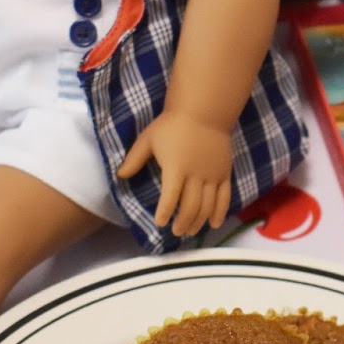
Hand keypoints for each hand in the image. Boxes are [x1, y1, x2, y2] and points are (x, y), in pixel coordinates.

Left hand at [117, 111, 232, 235]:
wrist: (204, 112)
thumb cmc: (172, 125)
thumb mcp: (148, 139)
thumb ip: (134, 160)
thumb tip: (119, 176)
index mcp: (176, 168)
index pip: (170, 197)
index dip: (165, 212)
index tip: (160, 223)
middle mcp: (196, 175)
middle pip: (191, 207)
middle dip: (183, 222)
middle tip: (176, 231)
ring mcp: (213, 175)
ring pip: (208, 206)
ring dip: (199, 222)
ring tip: (190, 231)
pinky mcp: (225, 173)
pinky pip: (224, 197)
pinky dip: (219, 213)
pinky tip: (214, 224)